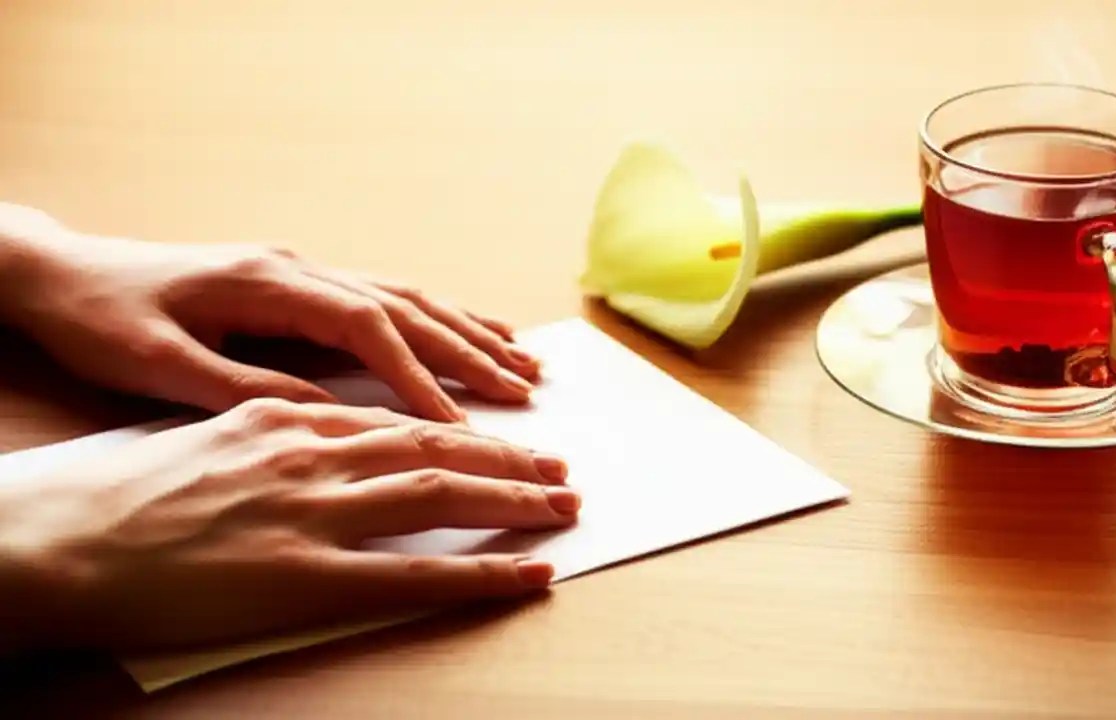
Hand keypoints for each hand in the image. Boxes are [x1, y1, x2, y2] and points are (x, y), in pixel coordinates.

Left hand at [0, 204, 539, 420]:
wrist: (62, 274)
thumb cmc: (104, 320)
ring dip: (466, 330)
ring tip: (523, 362)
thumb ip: (246, 389)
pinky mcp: (299, 285)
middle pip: (405, 306)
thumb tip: (329, 416)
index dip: (419, 375)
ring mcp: (302, 271)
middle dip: (469, 350)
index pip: (367, 327)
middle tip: (526, 391)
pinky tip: (467, 334)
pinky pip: (383, 298)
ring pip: (405, 297)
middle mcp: (297, 268)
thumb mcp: (160, 366)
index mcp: (268, 283)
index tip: (460, 424)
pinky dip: (434, 320)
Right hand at [0, 399, 576, 652]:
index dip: (464, 427)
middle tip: (563, 470)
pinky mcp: (306, 574)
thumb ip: (271, 428)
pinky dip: (483, 572)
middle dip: (511, 460)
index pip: (399, 417)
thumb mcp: (204, 433)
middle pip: (437, 446)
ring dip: (515, 500)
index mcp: (286, 419)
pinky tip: (528, 576)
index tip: (508, 437)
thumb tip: (321, 434)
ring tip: (565, 507)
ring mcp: (314, 511)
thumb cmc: (115, 494)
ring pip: (442, 493)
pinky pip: (418, 573)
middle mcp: (312, 453)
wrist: (53, 540)